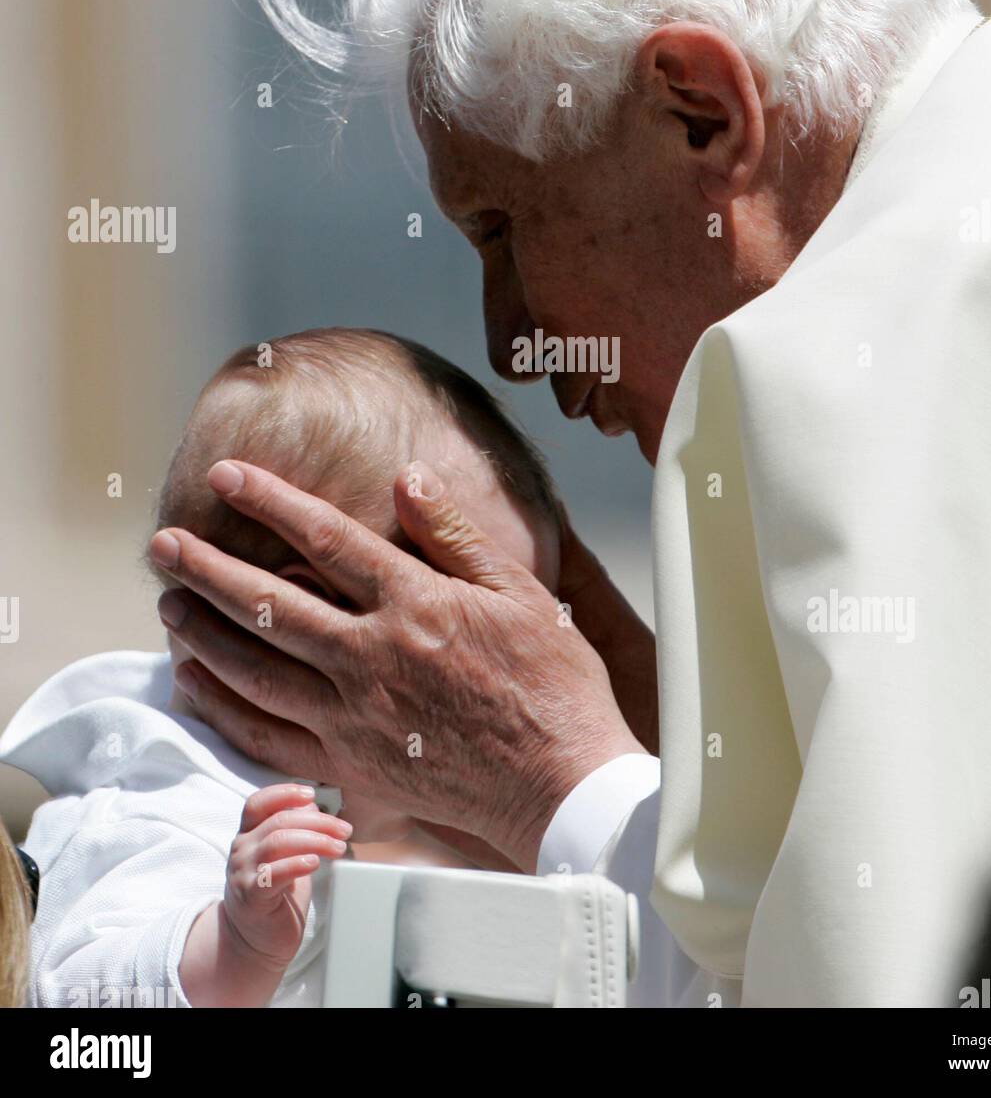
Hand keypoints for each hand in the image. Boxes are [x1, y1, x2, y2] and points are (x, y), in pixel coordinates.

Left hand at [151, 460, 644, 872]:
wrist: (560, 781)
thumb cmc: (551, 683)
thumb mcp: (520, 591)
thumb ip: (455, 534)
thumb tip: (409, 477)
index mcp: (416, 605)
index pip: (326, 539)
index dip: (271, 501)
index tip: (227, 475)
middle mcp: (372, 657)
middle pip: (269, 604)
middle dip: (208, 568)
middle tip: (163, 545)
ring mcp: (354, 717)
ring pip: (255, 670)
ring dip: (204, 632)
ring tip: (168, 603)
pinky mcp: (350, 766)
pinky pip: (267, 736)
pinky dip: (223, 707)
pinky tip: (196, 681)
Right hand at [180, 783, 350, 1006]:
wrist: (254, 943)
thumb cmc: (276, 895)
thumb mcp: (285, 857)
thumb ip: (294, 831)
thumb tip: (312, 805)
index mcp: (248, 836)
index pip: (257, 803)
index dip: (284, 793)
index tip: (311, 794)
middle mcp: (241, 850)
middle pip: (279, 820)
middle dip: (318, 822)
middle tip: (345, 830)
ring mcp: (243, 873)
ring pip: (278, 841)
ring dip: (315, 840)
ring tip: (339, 847)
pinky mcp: (251, 897)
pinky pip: (273, 874)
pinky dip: (297, 863)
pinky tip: (315, 862)